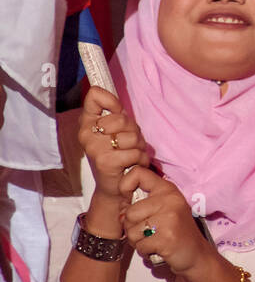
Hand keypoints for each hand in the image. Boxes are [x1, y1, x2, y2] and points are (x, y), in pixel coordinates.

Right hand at [79, 87, 149, 203]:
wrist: (115, 186)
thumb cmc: (119, 153)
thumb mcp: (119, 129)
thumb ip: (116, 112)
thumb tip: (107, 95)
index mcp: (87, 122)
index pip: (95, 95)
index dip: (112, 101)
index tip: (117, 111)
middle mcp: (86, 134)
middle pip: (121, 118)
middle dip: (133, 131)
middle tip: (128, 143)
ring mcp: (94, 148)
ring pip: (131, 137)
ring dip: (138, 147)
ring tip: (131, 155)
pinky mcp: (105, 162)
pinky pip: (134, 153)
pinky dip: (140, 159)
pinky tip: (132, 165)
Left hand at [120, 167, 214, 277]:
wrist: (197, 254)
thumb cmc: (176, 232)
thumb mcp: (164, 209)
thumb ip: (144, 202)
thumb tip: (121, 206)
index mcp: (168, 190)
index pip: (138, 173)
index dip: (125, 186)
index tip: (129, 200)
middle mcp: (170, 200)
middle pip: (129, 212)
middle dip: (133, 227)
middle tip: (149, 231)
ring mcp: (169, 219)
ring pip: (132, 231)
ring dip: (139, 241)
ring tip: (154, 240)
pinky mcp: (166, 238)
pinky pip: (140, 246)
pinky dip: (146, 251)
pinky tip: (158, 249)